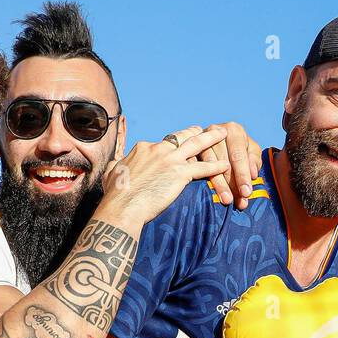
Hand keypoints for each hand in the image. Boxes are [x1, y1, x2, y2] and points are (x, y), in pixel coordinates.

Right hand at [101, 126, 229, 225]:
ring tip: (223, 134)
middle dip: (195, 132)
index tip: (179, 144)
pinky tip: (226, 165)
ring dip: (211, 138)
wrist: (122, 207)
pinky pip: (203, 167)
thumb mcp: (111, 173)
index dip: (173, 144)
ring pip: (196, 144)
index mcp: (143, 148)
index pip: (163, 142)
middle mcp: (158, 149)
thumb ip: (116, 166)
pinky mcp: (179, 174)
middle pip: (182, 136)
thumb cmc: (115, 195)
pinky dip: (216, 166)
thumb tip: (113, 165)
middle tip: (206, 130)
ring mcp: (170, 160)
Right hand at [198, 122, 261, 207]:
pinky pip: (196, 167)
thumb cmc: (239, 149)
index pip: (238, 156)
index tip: (246, 192)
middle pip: (223, 162)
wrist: (220, 142)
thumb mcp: (251, 151)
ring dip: (219, 185)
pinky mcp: (190, 150)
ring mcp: (201, 141)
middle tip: (238, 202)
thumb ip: (254, 162)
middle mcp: (216, 131)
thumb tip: (252, 175)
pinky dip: (204, 181)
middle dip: (232, 184)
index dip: (243, 175)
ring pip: (209, 165)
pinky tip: (209, 193)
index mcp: (233, 130)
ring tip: (226, 200)